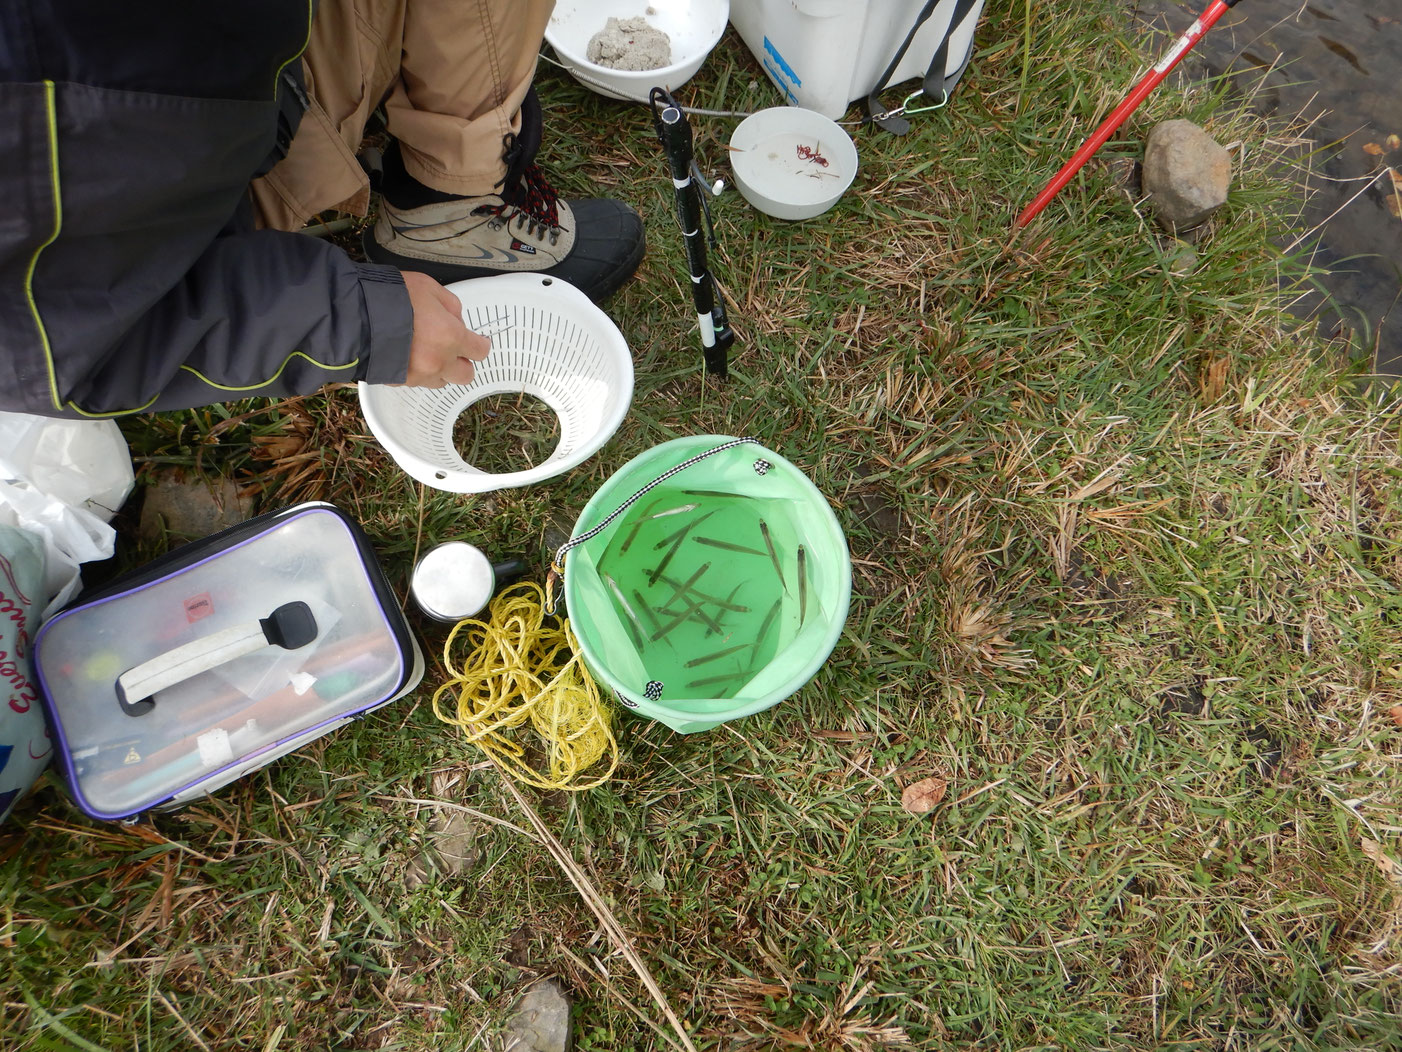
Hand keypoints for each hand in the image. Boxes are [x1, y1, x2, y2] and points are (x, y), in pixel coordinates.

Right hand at [401, 271, 489, 386]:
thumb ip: (450, 306)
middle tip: (451, 348)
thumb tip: (456, 320)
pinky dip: (417, 371)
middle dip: (462, 363)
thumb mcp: (428, 287)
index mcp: (450, 336)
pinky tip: (406, 354)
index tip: (476, 341)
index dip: (479, 345)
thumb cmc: (390, 296)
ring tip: (424, 349)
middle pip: (465, 375)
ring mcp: (419, 375)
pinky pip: (418, 381)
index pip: (480, 352)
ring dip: (439, 368)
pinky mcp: (400, 382)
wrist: (352, 315)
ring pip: (441, 381)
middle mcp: (438, 361)